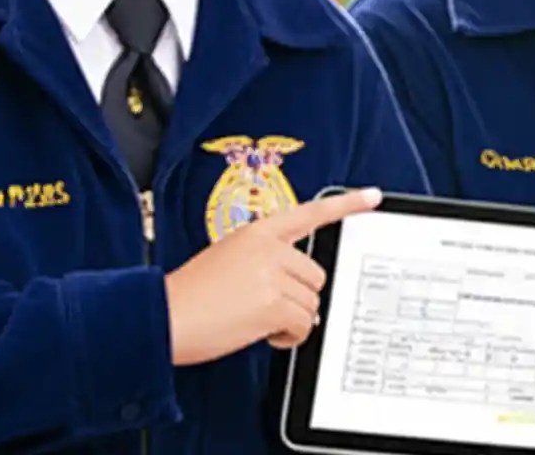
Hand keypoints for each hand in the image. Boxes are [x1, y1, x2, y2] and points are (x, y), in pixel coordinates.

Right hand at [164, 188, 382, 365]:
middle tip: (270, 310)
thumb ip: (267, 264)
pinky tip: (265, 334)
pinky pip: (303, 324)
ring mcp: (272, 274)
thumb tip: (303, 294)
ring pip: (311, 302)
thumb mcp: (228, 261)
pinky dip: (290, 337)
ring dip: (292, 320)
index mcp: (257, 232)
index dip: (346, 205)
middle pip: (316, 275)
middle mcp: (269, 248)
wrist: (162, 318)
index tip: (373, 197)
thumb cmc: (190, 297)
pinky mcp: (272, 303)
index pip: (310, 213)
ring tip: (258, 322)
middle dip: (300, 298)